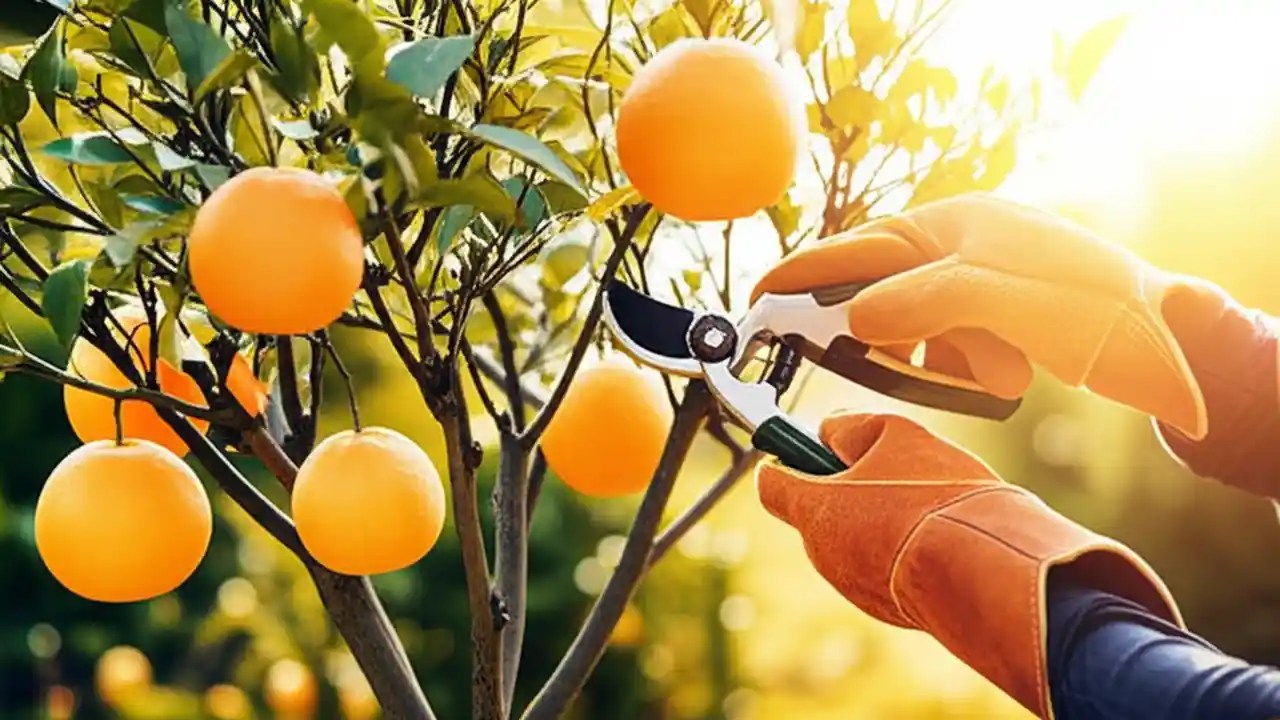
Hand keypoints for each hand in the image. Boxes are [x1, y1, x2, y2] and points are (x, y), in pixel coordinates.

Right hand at [753, 193, 1207, 437]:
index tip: (758, 299)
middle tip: (881, 360)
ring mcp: (971, 288)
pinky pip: (949, 353)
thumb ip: (920, 302)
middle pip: (880, 294)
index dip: (804, 275)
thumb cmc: (1086, 301)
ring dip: (943, 361)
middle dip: (888, 336)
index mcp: (948, 225)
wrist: (1161, 339)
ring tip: (996, 363)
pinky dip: (969, 370)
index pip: (858, 249)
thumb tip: (855, 322)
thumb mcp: (996, 296)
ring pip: (914, 333)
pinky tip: (1007, 369)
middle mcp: (952, 251)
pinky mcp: (989, 324)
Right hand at [756, 411, 1179, 717]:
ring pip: (902, 518)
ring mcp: (965, 494)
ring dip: (884, 546)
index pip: (830, 431)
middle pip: (868, 480)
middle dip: (847, 514)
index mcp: (888, 431)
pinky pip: (939, 550)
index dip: (805, 460)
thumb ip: (783, 490)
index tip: (794, 485)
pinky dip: (923, 570)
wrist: (988, 576)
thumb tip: (770, 479)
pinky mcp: (991, 535)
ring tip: (881, 576)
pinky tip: (918, 592)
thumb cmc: (897, 532)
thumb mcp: (816, 512)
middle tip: (836, 542)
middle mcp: (932, 453)